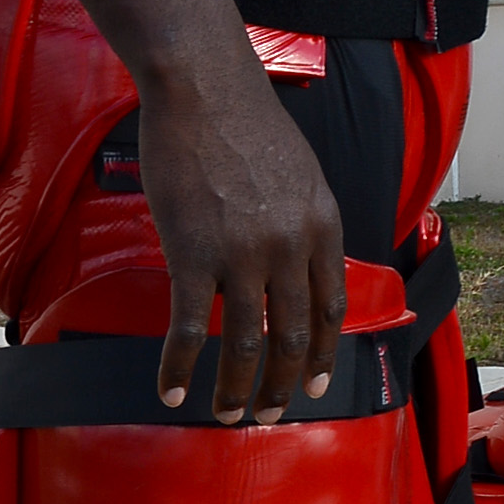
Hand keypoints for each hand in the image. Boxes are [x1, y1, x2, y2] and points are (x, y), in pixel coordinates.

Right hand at [135, 51, 347, 425]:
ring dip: (235, 389)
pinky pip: (188, 328)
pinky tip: (171, 390)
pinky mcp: (193, 254)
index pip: (332, 308)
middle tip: (268, 415)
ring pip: (245, 344)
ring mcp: (243, 255)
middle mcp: (292, 248)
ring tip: (225, 415)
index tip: (316, 385)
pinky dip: (180, 366)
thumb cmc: (245, 121)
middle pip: (294, 336)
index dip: (324, 354)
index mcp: (322, 227)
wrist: (203, 87)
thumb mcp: (301, 173)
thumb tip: (296, 263)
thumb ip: (304, 222)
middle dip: (282, 385)